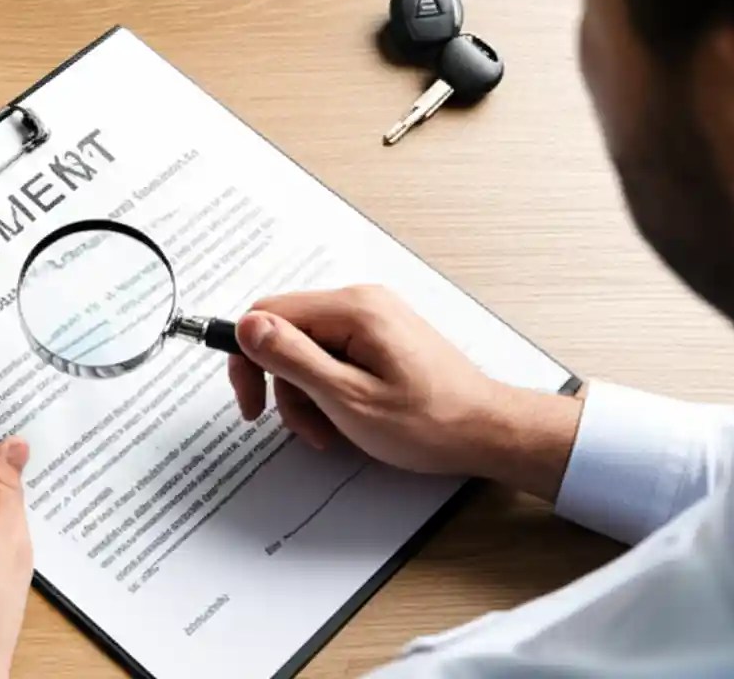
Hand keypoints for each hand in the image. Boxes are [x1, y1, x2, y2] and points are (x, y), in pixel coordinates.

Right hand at [227, 286, 582, 500]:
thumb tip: (246, 325)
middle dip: (282, 385)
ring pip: (308, 349)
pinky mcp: (381, 337)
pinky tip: (343, 419)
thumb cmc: (428, 422)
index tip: (251, 403)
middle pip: (286, 332)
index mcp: (352, 310)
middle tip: (298, 427)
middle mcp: (361, 302)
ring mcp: (373, 318)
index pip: (268, 314)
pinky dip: (328, 389)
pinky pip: (333, 355)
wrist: (487, 431)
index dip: (248, 359)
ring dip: (306, 395)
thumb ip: (293, 358)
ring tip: (328, 432)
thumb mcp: (348, 398)